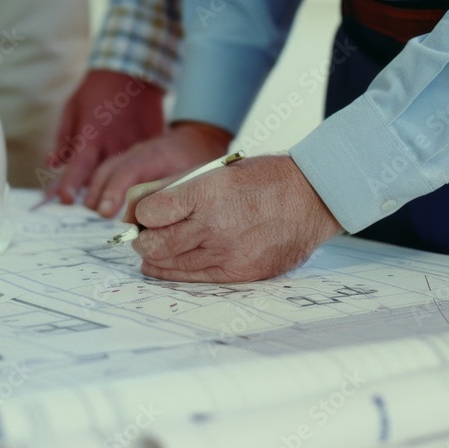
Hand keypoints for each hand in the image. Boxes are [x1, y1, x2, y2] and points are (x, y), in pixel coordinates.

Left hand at [45, 70, 163, 202]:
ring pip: (126, 174)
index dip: (69, 186)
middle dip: (93, 195)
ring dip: (116, 188)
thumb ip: (62, 139)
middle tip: (85, 207)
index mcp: (92, 135)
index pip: (77, 168)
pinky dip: (139, 173)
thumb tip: (51, 164)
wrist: (133, 70)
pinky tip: (139, 184)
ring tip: (111, 203)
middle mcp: (114, 143)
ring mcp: (136, 143)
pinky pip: (145, 162)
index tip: (63, 200)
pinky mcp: (153, 140)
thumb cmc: (96, 90)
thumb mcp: (72, 109)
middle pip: (102, 179)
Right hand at [84, 121, 231, 216]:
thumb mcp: (191, 175)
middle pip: (108, 169)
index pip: (127, 170)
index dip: (114, 191)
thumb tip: (154, 219)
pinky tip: (97, 205)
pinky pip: (108, 172)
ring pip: (105, 170)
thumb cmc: (196, 159)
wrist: (196, 139)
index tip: (106, 212)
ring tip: (93, 213)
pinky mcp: (127, 161)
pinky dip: (100, 187)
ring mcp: (129, 154)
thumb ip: (173, 193)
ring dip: (96, 191)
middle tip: (95, 216)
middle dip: (98, 192)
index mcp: (152, 153)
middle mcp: (136, 151)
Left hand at [125, 154, 341, 281]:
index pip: (151, 212)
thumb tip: (137, 207)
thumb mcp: (217, 169)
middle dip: (141, 240)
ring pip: (170, 265)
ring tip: (157, 248)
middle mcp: (215, 226)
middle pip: (154, 244)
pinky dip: (177, 271)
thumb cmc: (263, 179)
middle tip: (142, 236)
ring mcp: (227, 253)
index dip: (142, 214)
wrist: (311, 199)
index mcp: (208, 192)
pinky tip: (174, 262)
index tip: (145, 213)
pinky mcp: (239, 273)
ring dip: (156, 258)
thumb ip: (175, 187)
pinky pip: (194, 279)